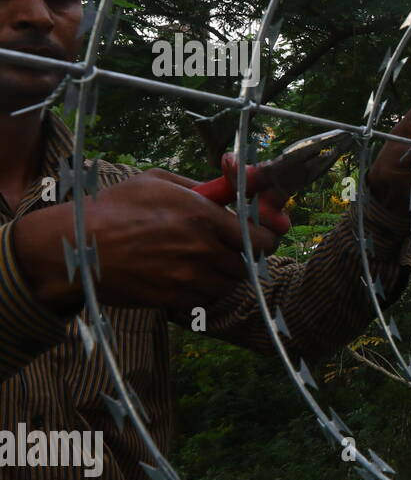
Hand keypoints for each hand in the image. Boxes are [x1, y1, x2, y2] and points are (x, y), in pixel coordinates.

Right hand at [11, 169, 278, 314]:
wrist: (76, 246)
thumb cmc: (116, 207)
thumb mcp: (160, 182)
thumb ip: (206, 185)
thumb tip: (238, 180)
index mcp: (204, 216)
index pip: (261, 238)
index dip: (266, 238)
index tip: (261, 235)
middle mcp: (202, 249)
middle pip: (247, 264)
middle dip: (242, 256)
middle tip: (226, 248)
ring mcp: (188, 277)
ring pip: (227, 284)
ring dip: (222, 275)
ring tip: (201, 261)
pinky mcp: (172, 298)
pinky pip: (203, 299)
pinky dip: (200, 290)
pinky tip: (182, 276)